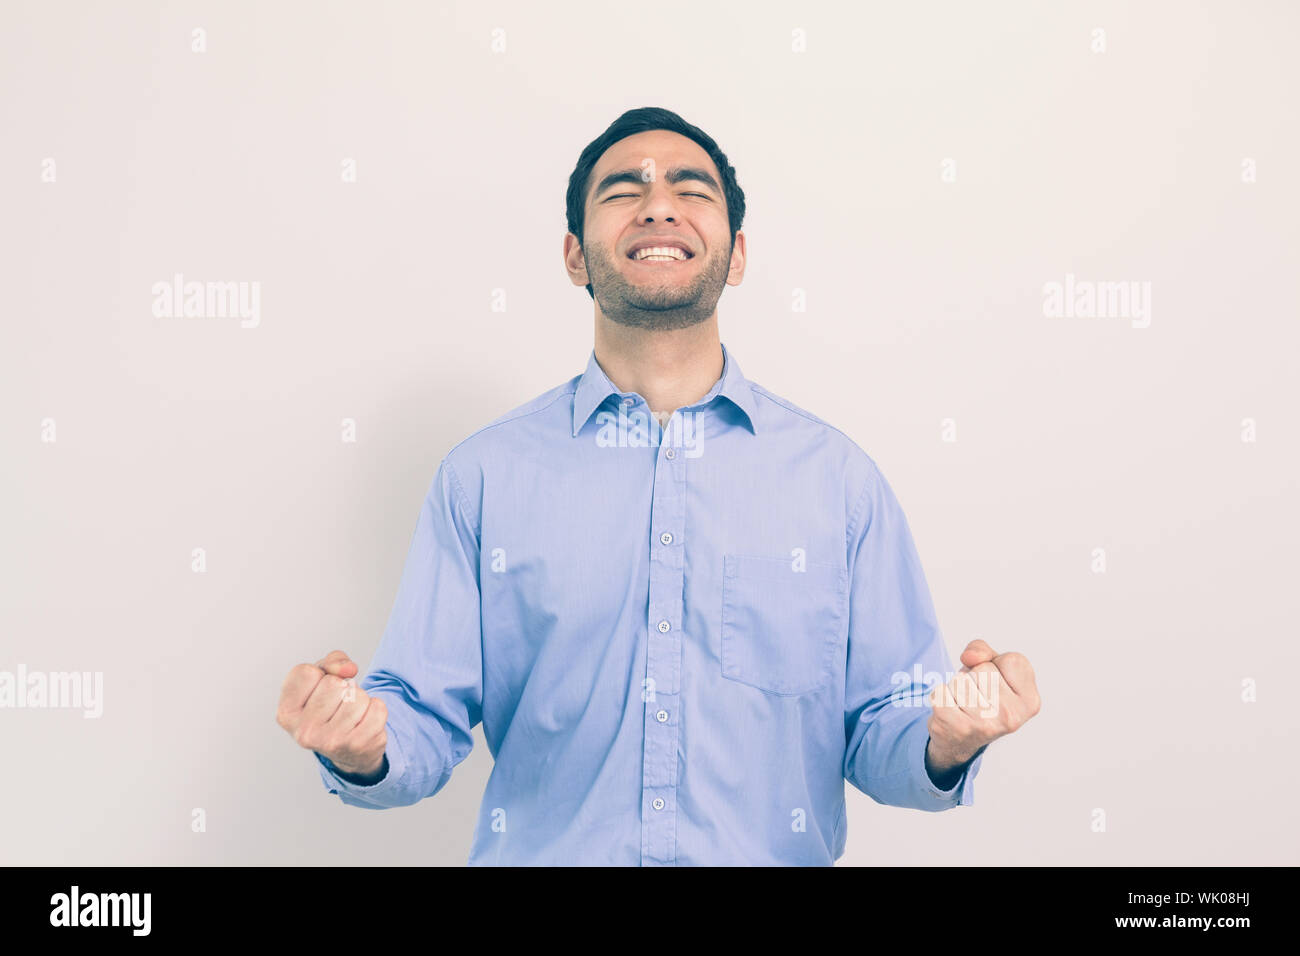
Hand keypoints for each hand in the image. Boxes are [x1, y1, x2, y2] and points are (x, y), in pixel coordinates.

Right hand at [275, 650, 387, 778]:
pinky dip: (376, 709)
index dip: (320, 674)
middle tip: (338, 704)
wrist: (348, 750)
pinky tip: (364, 722)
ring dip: (361, 699)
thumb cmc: (331, 707)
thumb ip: (332, 662)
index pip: (306, 672)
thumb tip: (349, 669)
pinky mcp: (358, 745)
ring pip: (358, 696)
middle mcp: (304, 731)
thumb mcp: (322, 679)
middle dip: (343, 687)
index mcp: (287, 713)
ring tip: (351, 714)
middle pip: (334, 683)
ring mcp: (330, 741)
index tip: (319, 690)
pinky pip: (378, 708)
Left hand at [926, 639, 1040, 768]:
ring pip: (960, 680)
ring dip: (956, 686)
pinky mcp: (958, 727)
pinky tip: (951, 710)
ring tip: (964, 702)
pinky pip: (940, 691)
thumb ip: (983, 651)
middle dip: (974, 675)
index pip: (1011, 660)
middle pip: (983, 669)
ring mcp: (986, 724)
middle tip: (977, 694)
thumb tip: (969, 657)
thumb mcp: (992, 669)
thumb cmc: (980, 697)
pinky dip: (941, 696)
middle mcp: (1012, 716)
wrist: (960, 739)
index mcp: (1030, 701)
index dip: (998, 663)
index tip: (999, 681)